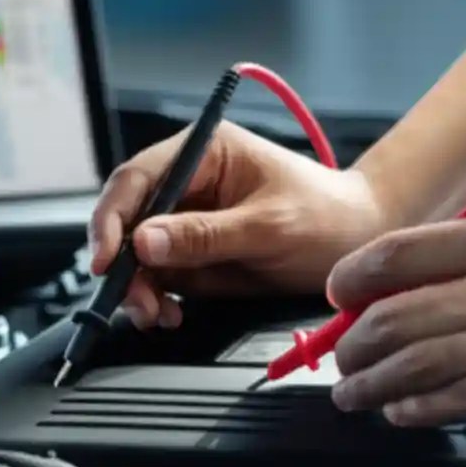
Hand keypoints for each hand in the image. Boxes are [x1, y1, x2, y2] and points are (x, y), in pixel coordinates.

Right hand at [89, 121, 387, 328]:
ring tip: (158, 314)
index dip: (112, 218)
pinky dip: (154, 299)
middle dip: (123, 263)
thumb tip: (145, 241)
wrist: (360, 244)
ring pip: (136, 254)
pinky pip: (157, 276)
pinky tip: (169, 314)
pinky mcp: (193, 254)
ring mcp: (187, 220)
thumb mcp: (269, 227)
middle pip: (128, 219)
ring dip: (137, 287)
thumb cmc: (328, 217)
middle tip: (135, 301)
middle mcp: (188, 182)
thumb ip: (206, 235)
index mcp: (204, 152)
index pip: (138, 178)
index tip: (105, 258)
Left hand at [327, 208, 465, 425]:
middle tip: (338, 359)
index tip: (337, 295)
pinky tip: (401, 413)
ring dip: (373, 383)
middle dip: (353, 343)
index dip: (354, 277)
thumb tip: (432, 270)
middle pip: (399, 313)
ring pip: (423, 361)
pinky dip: (423, 408)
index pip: (404, 252)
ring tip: (350, 394)